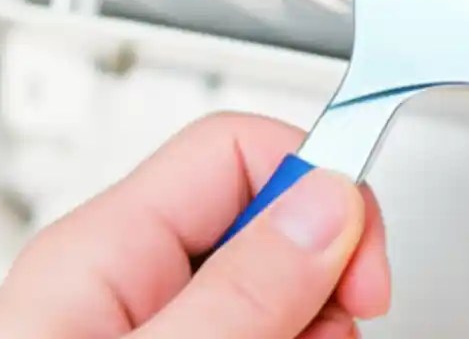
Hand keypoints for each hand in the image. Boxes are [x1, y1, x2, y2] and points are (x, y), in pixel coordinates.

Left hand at [0, 113, 389, 338]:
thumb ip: (240, 288)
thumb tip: (326, 200)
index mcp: (103, 251)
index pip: (237, 148)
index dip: (318, 181)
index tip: (364, 253)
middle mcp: (130, 281)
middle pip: (273, 218)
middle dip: (327, 268)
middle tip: (342, 321)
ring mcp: (159, 325)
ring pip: (281, 281)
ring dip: (320, 317)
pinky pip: (268, 324)